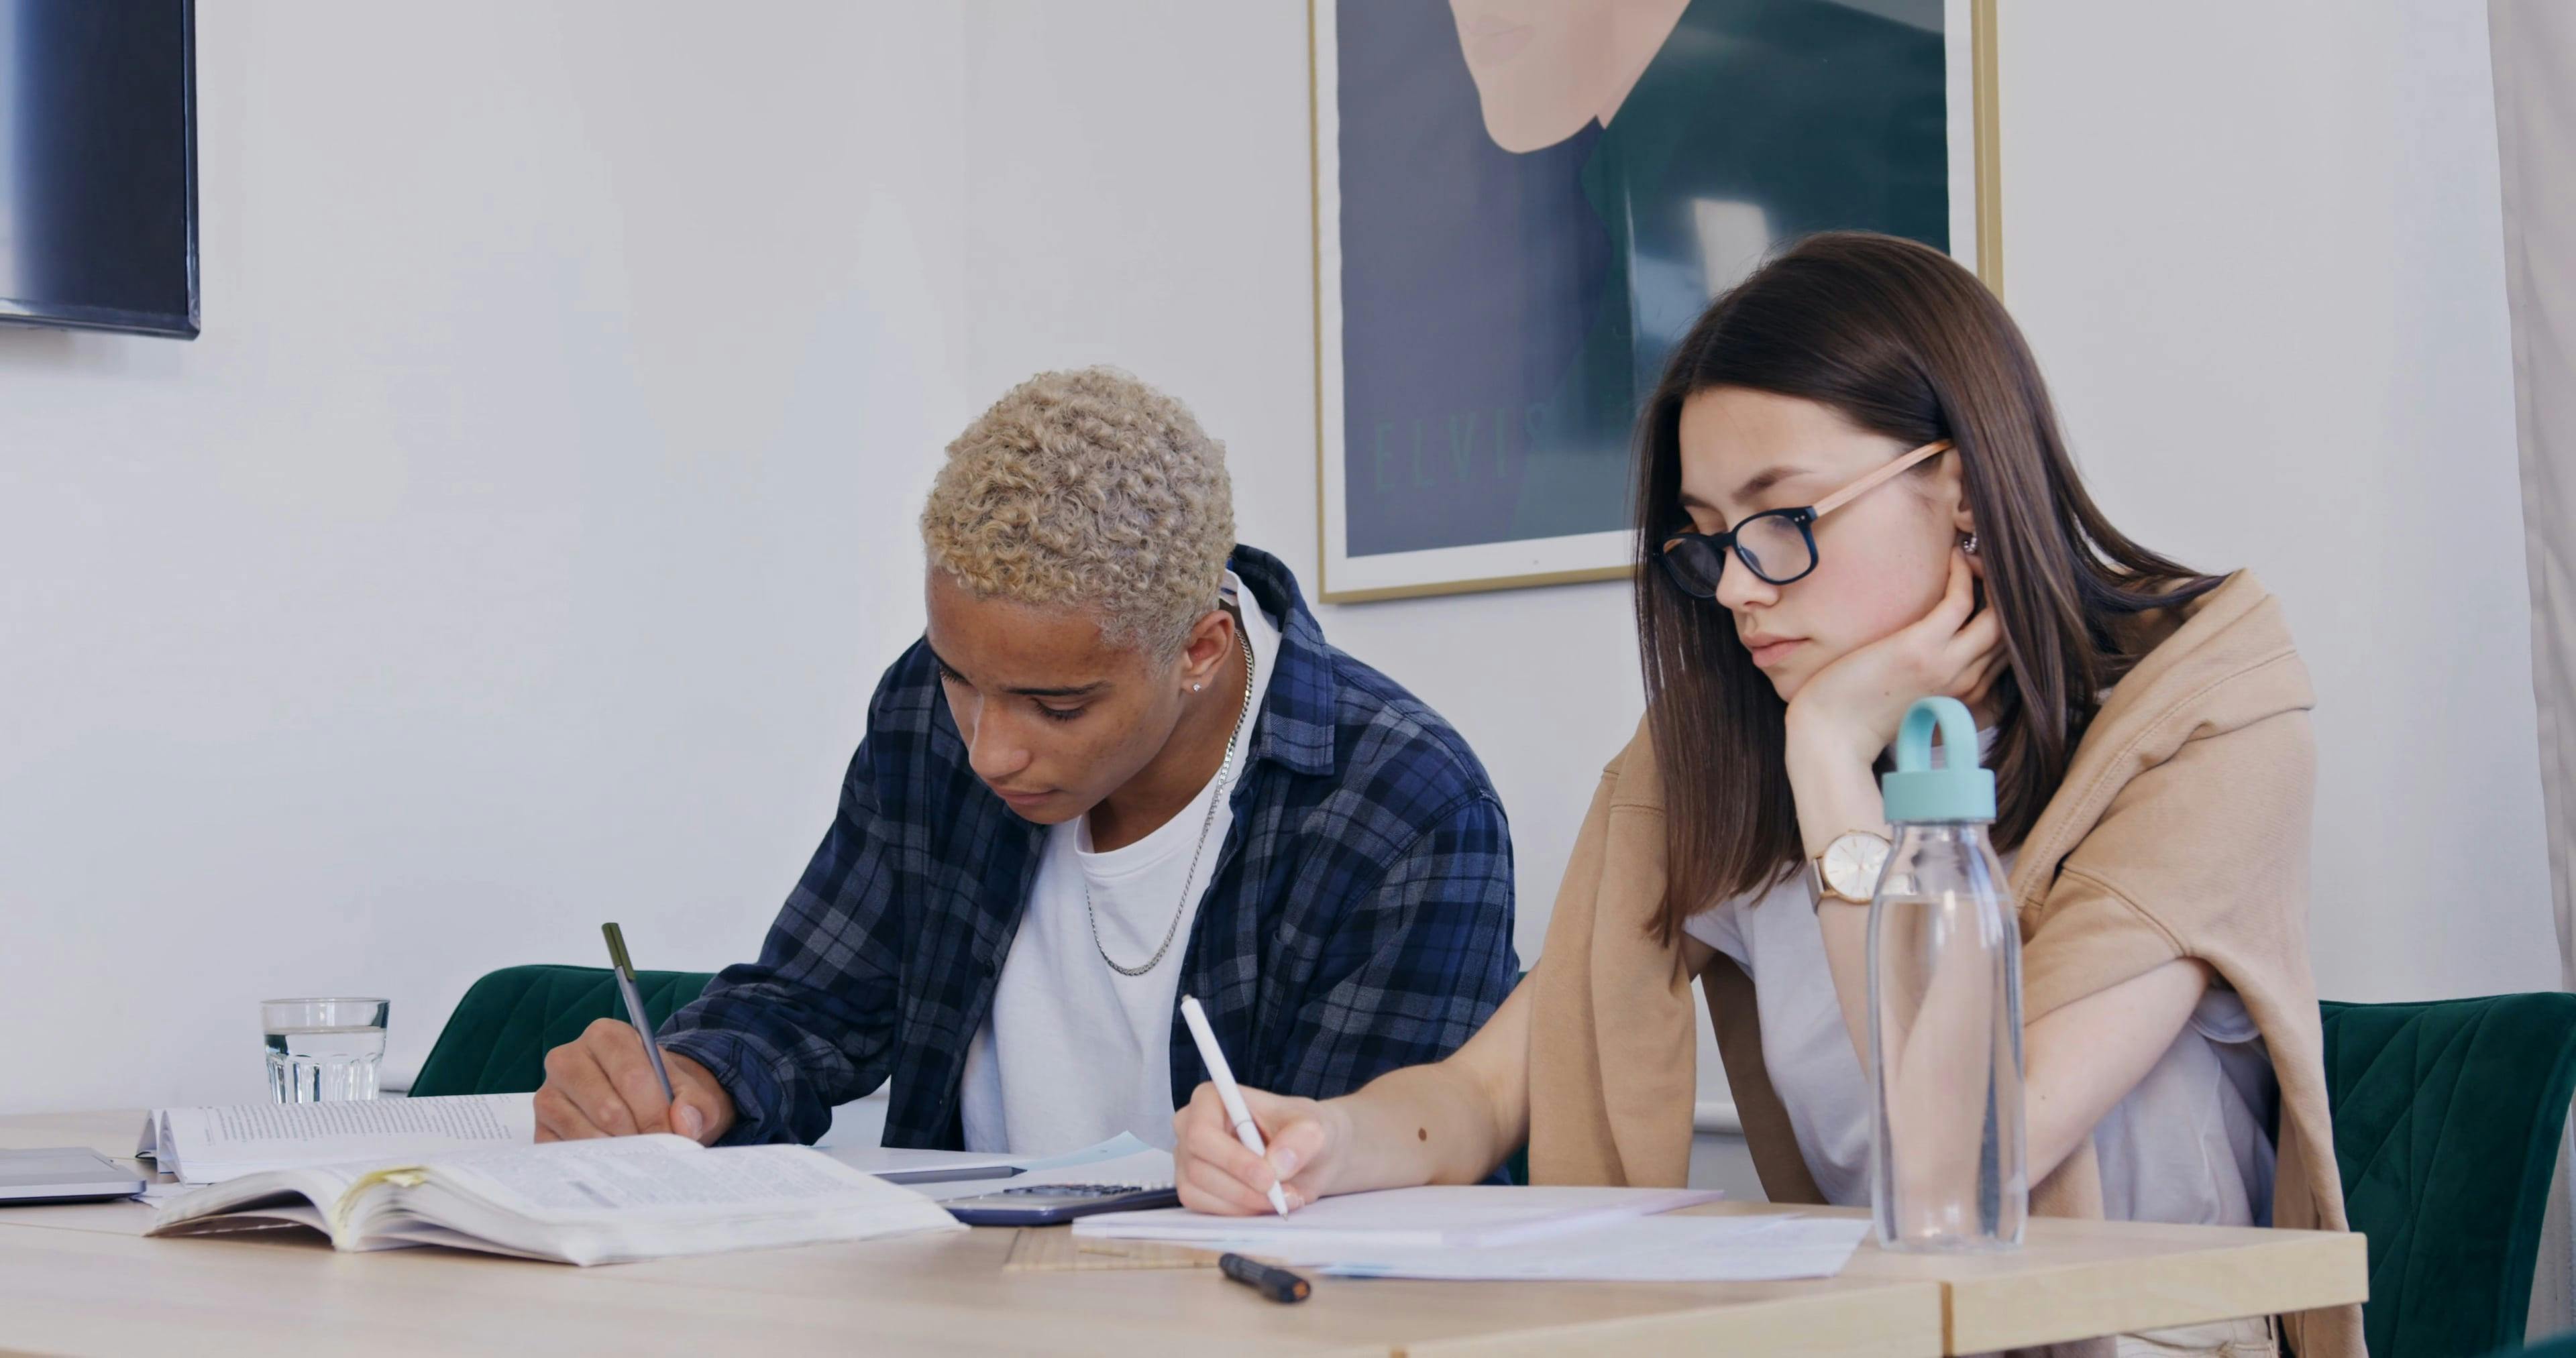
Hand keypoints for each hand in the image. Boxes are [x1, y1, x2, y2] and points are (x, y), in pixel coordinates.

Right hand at [534, 1017, 736, 1144]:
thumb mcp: (691, 1093)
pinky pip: (565, 1152)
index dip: (656, 1112)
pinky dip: (593, 1163)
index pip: (631, 1076)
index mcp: (606, 1036)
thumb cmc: (664, 1094)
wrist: (646, 1107)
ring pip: (584, 1132)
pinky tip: (613, 1164)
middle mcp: (569, 1058)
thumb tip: (683, 1124)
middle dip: (639, 1136)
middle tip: (658, 1151)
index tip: (673, 1135)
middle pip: (607, 1108)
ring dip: (618, 1152)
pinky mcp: (541, 1127)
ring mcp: (549, 1093)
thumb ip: (695, 1105)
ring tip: (639, 1156)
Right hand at [1170, 1082, 1347, 1215]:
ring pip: (1198, 1192)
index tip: (1268, 1178)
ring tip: (1280, 1199)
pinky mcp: (1192, 1187)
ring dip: (1242, 1203)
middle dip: (1242, 1188)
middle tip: (1279, 1197)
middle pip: (1198, 1167)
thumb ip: (1301, 1140)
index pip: (1202, 1132)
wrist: (1307, 1158)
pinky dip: (1236, 1212)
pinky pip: (1202, 1208)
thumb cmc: (1302, 1132)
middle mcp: (1190, 1126)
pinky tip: (1262, 1204)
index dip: (1232, 1160)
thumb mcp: (1313, 1128)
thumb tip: (1277, 1164)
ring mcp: (1187, 1159)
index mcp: (1210, 1099)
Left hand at [1784, 549, 2003, 764]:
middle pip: (2012, 633)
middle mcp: (1968, 683)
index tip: (1995, 591)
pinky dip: (1963, 573)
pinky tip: (1953, 555)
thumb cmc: (1860, 718)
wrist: (1830, 737)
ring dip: (1992, 579)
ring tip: (1975, 556)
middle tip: (1991, 565)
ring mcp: (1948, 666)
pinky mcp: (1922, 647)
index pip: (2009, 652)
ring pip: (1998, 616)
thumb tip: (1938, 650)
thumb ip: (1935, 681)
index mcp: (1968, 697)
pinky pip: (1960, 600)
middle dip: (2010, 596)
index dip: (2009, 618)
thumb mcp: (1913, 701)